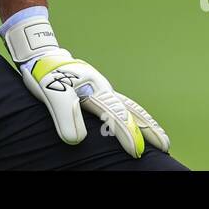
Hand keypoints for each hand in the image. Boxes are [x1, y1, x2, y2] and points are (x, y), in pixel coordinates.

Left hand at [1, 12, 168, 157]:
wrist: (42, 55)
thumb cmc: (48, 74)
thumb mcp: (53, 94)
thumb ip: (65, 116)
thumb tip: (77, 140)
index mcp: (96, 90)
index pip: (116, 117)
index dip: (127, 135)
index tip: (137, 152)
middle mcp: (103, 90)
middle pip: (132, 110)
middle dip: (149, 128)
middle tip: (165, 146)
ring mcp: (101, 90)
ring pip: (128, 107)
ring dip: (143, 122)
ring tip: (158, 137)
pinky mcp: (95, 92)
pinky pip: (119, 105)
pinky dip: (131, 115)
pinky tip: (132, 123)